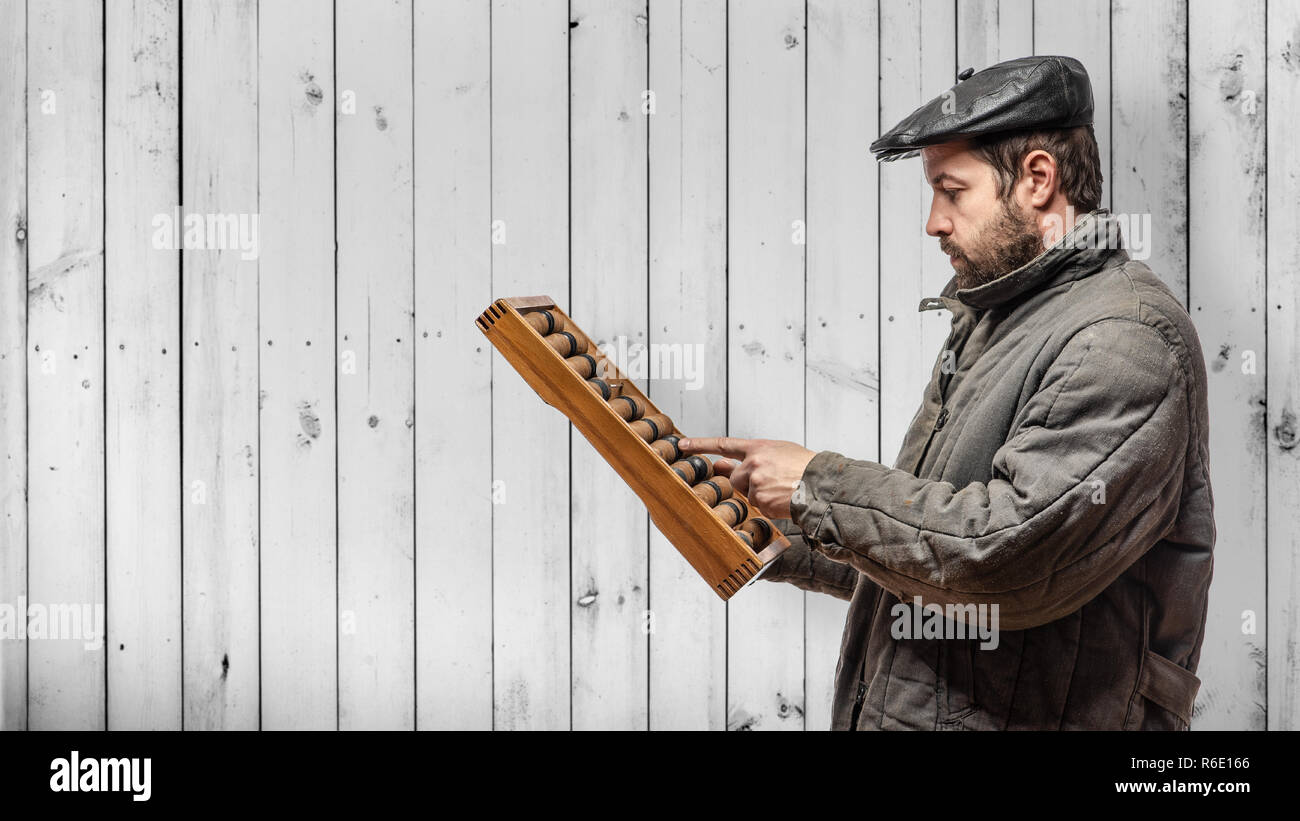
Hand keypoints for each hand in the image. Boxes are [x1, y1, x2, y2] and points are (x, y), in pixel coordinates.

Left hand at [676, 437, 815, 519]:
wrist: (822, 484)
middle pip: (734, 478)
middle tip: (767, 482)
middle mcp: (753, 464)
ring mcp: (756, 484)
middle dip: (746, 483)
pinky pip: (757, 507)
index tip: (682, 445)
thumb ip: (751, 457)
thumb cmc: (804, 466)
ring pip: (746, 494)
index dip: (700, 445)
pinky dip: (768, 506)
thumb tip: (723, 464)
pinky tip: (782, 499)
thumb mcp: (779, 452)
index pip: (722, 444)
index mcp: (758, 448)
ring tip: (781, 489)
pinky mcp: (762, 502)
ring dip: (759, 495)